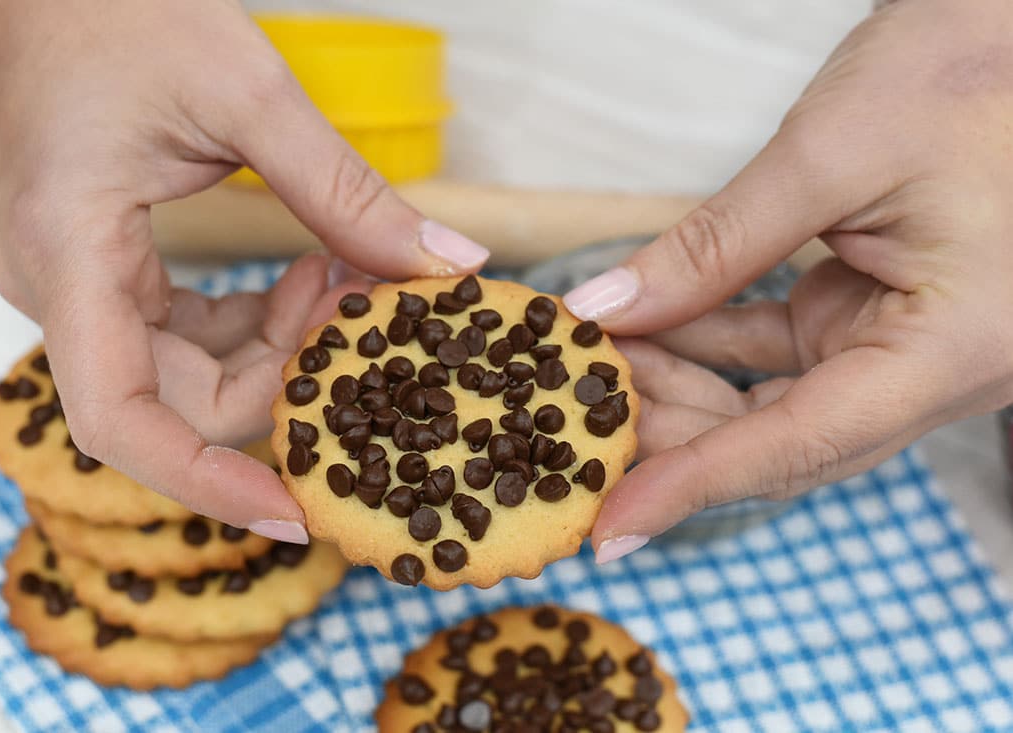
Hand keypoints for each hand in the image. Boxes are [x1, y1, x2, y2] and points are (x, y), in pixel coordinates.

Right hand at [0, 0, 488, 538]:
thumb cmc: (123, 9)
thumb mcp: (249, 96)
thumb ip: (348, 195)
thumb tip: (448, 270)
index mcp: (66, 257)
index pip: (121, 421)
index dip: (206, 485)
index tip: (296, 515)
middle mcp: (57, 288)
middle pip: (174, 403)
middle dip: (282, 384)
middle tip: (366, 334)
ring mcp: (77, 282)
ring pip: (186, 375)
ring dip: (278, 350)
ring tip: (348, 286)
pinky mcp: (105, 268)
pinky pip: (186, 335)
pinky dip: (257, 324)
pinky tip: (313, 276)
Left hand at [563, 0, 1012, 561]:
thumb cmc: (971, 68)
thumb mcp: (828, 156)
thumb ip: (712, 247)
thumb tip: (603, 311)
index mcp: (953, 350)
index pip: (801, 447)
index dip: (694, 487)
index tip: (610, 528)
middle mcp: (937, 369)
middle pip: (784, 440)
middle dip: (674, 437)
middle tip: (577, 431)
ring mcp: (905, 343)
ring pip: (775, 403)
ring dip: (683, 387)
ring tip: (597, 368)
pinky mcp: (874, 312)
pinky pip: (780, 352)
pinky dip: (710, 339)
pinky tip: (644, 324)